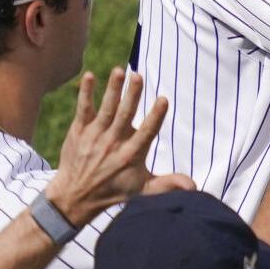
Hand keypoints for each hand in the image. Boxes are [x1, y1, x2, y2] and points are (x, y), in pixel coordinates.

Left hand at [45, 68, 191, 225]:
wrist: (75, 197)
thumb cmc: (113, 191)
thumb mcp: (142, 189)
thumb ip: (168, 184)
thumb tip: (194, 186)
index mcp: (131, 155)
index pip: (146, 132)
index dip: (155, 116)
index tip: (163, 99)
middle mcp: (113, 143)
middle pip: (124, 115)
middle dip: (131, 95)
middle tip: (138, 76)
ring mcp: (95, 136)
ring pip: (106, 109)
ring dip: (112, 89)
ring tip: (119, 71)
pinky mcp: (79, 132)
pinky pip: (83, 109)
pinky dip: (86, 93)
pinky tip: (90, 76)